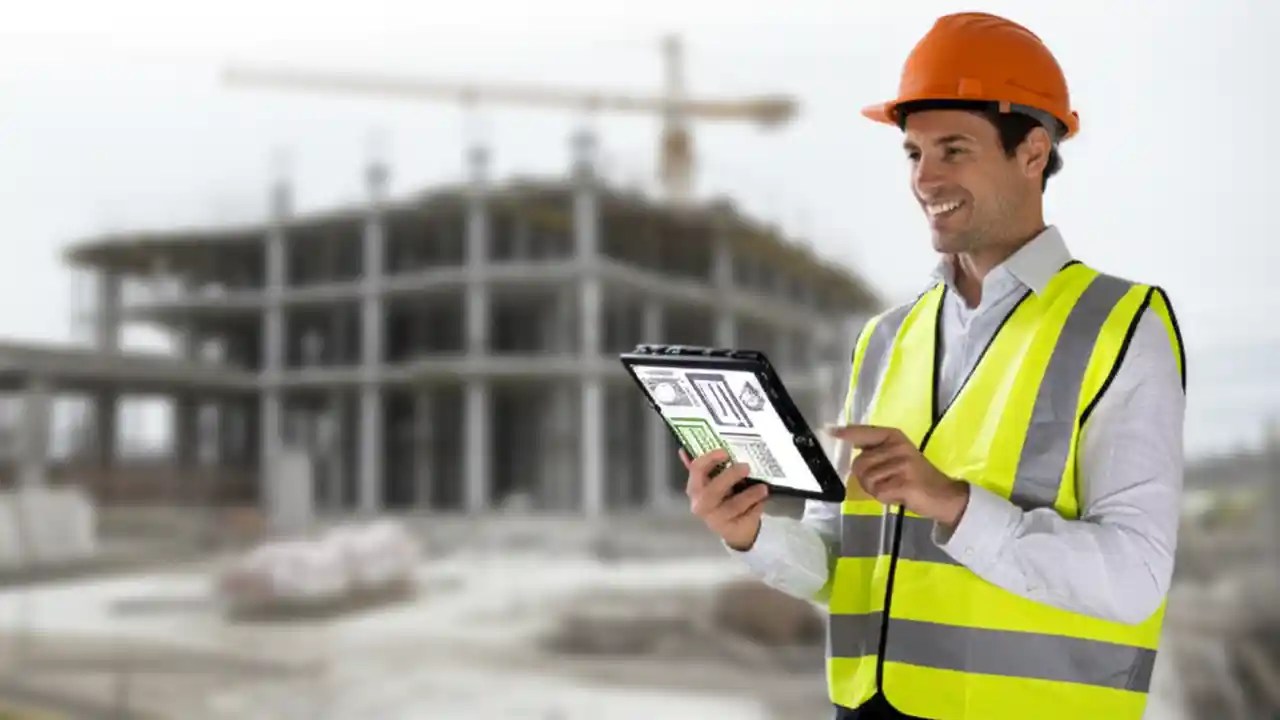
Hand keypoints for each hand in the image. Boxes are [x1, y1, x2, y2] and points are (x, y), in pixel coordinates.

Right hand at [682, 448, 769, 550]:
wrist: (733, 529)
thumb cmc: (722, 500)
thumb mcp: (713, 483)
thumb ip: (704, 467)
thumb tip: (685, 449)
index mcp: (694, 488)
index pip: (697, 470)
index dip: (710, 459)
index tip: (726, 452)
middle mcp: (701, 505)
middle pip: (713, 490)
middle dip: (730, 476)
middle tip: (746, 467)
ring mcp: (715, 520)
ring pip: (733, 506)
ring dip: (750, 495)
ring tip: (763, 488)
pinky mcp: (731, 530)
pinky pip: (746, 516)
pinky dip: (756, 507)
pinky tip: (761, 501)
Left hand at [824, 424, 969, 528]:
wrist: (944, 495)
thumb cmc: (916, 477)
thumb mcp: (898, 456)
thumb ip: (877, 449)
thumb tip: (849, 439)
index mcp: (894, 437)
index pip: (865, 432)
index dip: (847, 433)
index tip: (830, 431)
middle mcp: (898, 447)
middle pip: (860, 463)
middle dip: (865, 478)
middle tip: (884, 483)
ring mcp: (902, 464)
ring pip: (867, 479)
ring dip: (875, 490)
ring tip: (892, 488)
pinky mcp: (905, 483)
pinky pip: (878, 492)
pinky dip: (884, 498)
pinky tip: (898, 495)